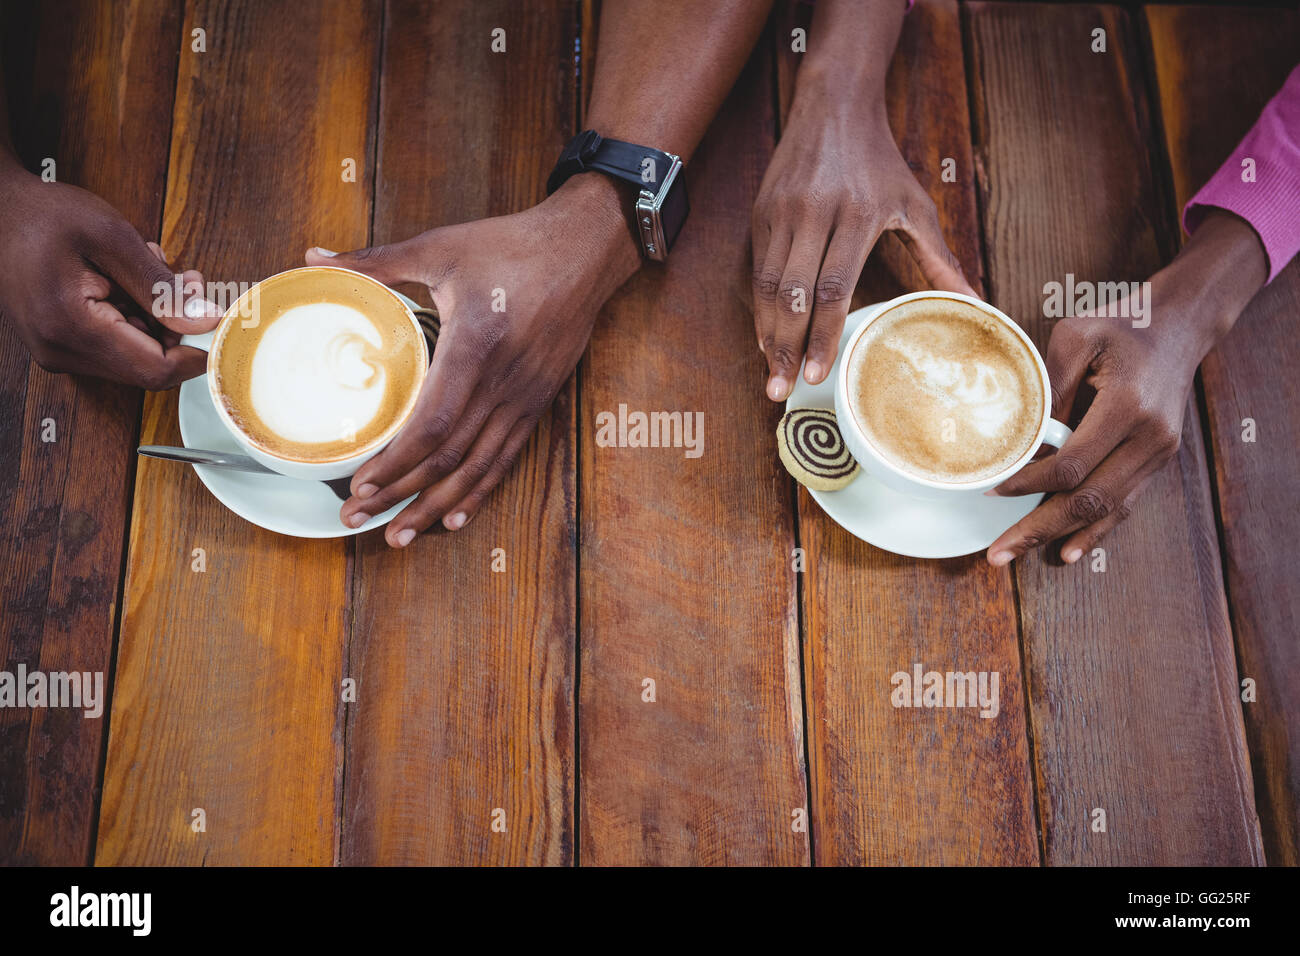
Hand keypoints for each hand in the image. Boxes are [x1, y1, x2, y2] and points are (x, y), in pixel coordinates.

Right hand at [0, 165, 220, 387]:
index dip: (196, 352)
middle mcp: (61, 352)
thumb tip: (205, 319)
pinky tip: (127, 281)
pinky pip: (116, 345)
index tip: (217, 320)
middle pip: (148, 366)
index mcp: (71, 328)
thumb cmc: (45, 215)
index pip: (155, 370)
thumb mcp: (111, 238)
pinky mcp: (61, 345)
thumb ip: (160, 286)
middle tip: (184, 279)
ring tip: (149, 269)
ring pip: (135, 355)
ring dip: (156, 317)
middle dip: (176, 326)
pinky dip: (135, 316)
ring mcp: (58, 352)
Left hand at [305, 175, 639, 546]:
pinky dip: (478, 492)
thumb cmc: (512, 247)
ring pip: (476, 470)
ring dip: (435, 506)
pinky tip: (454, 517)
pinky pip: (505, 459)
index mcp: (475, 347)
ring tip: (398, 534)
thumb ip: (374, 261)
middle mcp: (502, 384)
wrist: (584, 250)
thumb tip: (313, 259)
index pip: (433, 425)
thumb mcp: (440, 248)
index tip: (360, 484)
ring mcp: (524, 398)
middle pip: (448, 459)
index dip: (396, 462)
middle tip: (355, 519)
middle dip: (400, 495)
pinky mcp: (537, 402)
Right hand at [751, 72, 973, 400]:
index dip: (822, 335)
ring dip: (767, 333)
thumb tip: (975, 304)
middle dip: (786, 347)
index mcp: (857, 214)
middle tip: (781, 390)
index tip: (819, 374)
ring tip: (770, 373)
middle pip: (793, 294)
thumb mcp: (917, 205)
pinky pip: (757, 269)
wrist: (833, 105)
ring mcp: (782, 212)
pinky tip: (766, 336)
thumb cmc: (880, 161)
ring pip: (769, 285)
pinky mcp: (761, 211)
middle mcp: (814, 213)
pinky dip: (760, 307)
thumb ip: (940, 259)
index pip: (833, 287)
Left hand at [986, 210, 1268, 564]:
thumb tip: (1020, 439)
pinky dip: (1095, 531)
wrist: (1178, 328)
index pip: (1072, 464)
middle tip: (997, 553)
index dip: (1030, 483)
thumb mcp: (1076, 338)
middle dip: (1038, 528)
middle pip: (1088, 499)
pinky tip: (1067, 553)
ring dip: (1058, 535)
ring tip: (1016, 554)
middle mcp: (1149, 439)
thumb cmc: (1119, 327)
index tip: (994, 490)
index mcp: (1127, 407)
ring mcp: (1159, 454)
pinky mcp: (1158, 461)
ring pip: (1106, 508)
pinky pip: (1124, 504)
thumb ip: (1049, 387)